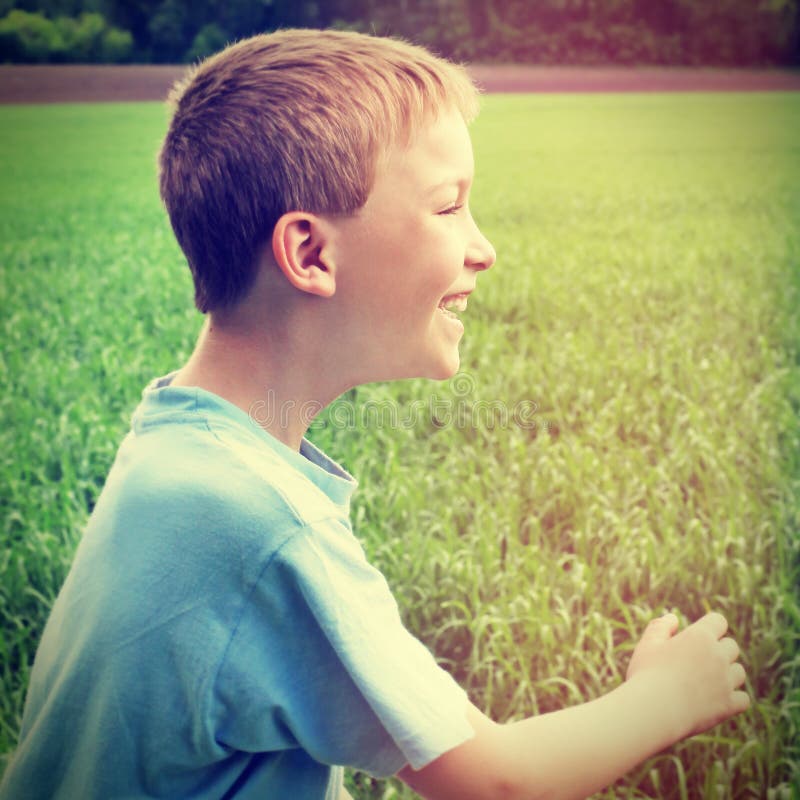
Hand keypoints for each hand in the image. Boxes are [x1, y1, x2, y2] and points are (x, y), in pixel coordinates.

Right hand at [626, 612, 749, 738]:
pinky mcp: (729, 705)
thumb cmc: (646, 674)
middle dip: (718, 651)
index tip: (698, 638)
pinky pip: (743, 699)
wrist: (653, 710)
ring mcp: (726, 681)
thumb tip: (673, 618)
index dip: (710, 627)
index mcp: (700, 636)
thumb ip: (660, 627)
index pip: (719, 621)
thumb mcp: (648, 645)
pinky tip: (717, 700)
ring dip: (727, 674)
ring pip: (739, 672)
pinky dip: (734, 699)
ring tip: (705, 682)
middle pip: (732, 646)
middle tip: (697, 662)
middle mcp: (718, 655)